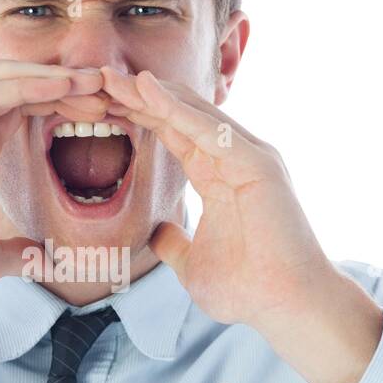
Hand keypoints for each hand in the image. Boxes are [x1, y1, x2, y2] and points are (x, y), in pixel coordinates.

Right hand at [0, 60, 106, 333]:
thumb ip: (18, 253)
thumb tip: (48, 263)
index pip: (25, 108)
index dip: (65, 105)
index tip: (107, 116)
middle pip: (22, 85)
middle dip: (67, 86)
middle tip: (111, 93)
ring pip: (6, 78)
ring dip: (53, 77)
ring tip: (95, 82)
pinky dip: (27, 83)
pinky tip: (62, 86)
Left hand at [98, 66, 382, 382]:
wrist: (287, 307)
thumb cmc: (249, 289)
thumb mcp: (193, 264)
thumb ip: (175, 243)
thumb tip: (157, 233)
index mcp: (218, 174)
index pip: (171, 133)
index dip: (137, 115)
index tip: (98, 103)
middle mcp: (235, 157)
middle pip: (178, 114)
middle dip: (137, 96)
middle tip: (96, 76)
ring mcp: (249, 156)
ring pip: (192, 113)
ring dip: (150, 94)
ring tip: (111, 75)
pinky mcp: (258, 163)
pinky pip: (210, 129)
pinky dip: (177, 109)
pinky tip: (147, 92)